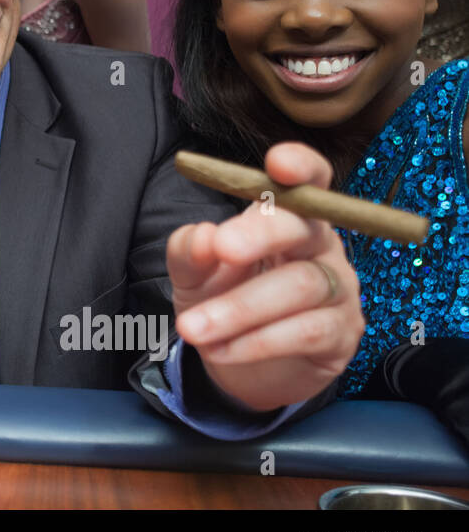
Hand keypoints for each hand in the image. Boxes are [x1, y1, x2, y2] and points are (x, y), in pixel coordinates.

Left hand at [167, 142, 364, 410]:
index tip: (277, 162)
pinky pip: (306, 331)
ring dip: (240, 309)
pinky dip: (256, 342)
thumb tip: (203, 236)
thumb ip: (189, 252)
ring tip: (191, 327)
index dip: (302, 167)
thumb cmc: (223, 302)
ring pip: (302, 286)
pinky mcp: (341, 335)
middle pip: (304, 228)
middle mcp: (320, 246)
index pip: (308, 182)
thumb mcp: (193, 275)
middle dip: (261, 234)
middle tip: (222, 249)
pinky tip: (219, 350)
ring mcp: (338, 290)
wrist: (242, 368)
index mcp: (287, 218)